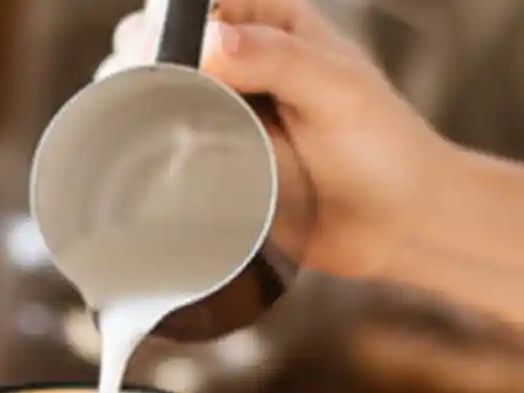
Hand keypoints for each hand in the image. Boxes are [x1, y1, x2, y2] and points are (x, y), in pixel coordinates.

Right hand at [97, 0, 456, 279]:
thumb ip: (279, 60)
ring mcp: (220, 115)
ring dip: (137, 110)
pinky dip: (146, 151)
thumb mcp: (339, 93)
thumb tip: (210, 41)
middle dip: (142, 66)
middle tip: (149, 98)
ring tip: (142, 132)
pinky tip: (141, 161)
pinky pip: (164, 148)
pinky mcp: (210, 163)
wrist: (396, 230)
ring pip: (154, 96)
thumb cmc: (386, 151)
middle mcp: (239, 65)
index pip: (197, 4)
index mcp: (271, 25)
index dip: (168, 24)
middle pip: (163, 46)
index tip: (161, 55)